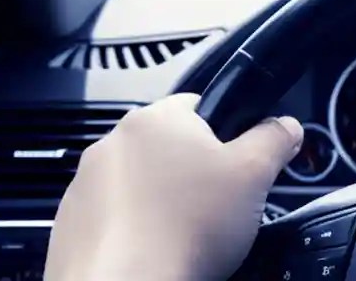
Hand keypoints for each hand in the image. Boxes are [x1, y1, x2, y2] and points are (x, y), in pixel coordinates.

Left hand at [45, 94, 301, 280]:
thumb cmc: (187, 229)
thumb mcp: (254, 174)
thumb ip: (274, 138)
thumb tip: (285, 127)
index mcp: (157, 118)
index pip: (202, 106)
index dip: (229, 137)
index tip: (239, 168)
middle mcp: (113, 142)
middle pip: (170, 147)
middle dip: (194, 172)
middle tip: (217, 206)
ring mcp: (86, 183)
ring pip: (141, 182)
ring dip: (161, 200)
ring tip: (184, 234)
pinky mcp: (70, 222)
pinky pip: (114, 216)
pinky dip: (133, 229)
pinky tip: (154, 250)